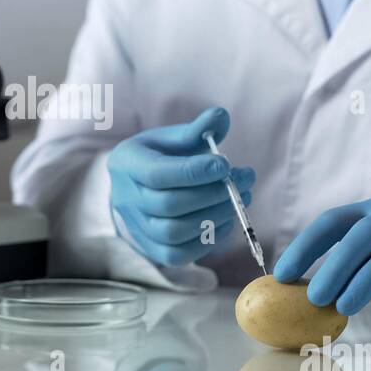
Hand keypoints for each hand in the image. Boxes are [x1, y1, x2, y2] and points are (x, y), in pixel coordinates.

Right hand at [107, 107, 254, 266]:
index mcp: (126, 163)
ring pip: (174, 232)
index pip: (158, 173)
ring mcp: (137, 227)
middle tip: (245, 180)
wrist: (139, 189)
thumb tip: (221, 117)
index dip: (194, 171)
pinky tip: (226, 219)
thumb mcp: (172, 138)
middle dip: (213, 193)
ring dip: (215, 216)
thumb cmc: (160, 157)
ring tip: (240, 198)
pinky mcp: (152, 249)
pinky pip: (179, 254)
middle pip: (168, 204)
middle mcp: (126, 198)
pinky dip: (208, 239)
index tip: (226, 164)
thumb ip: (196, 130)